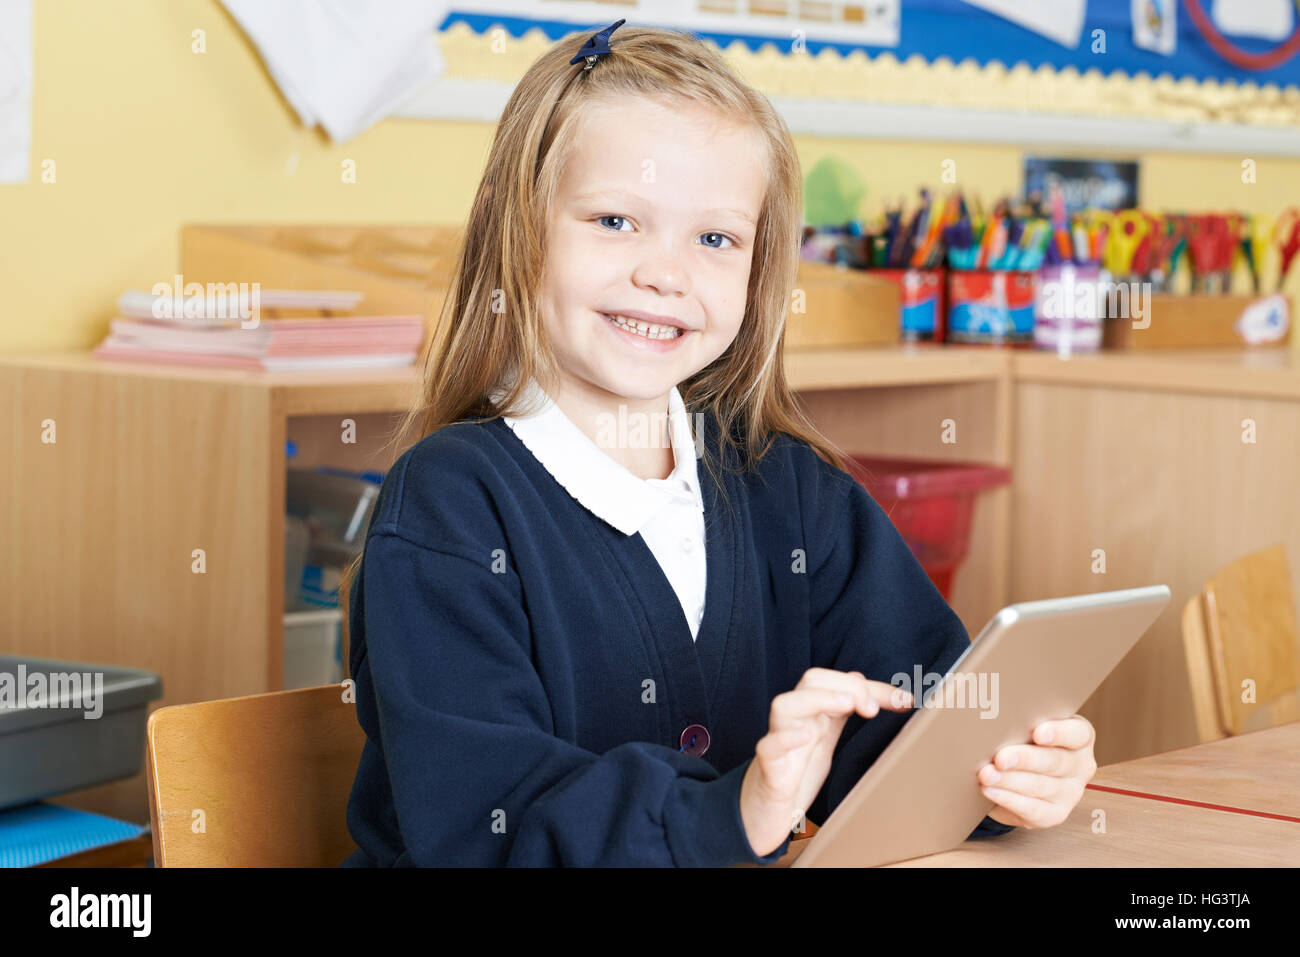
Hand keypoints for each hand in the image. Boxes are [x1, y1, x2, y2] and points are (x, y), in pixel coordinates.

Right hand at [740, 668, 912, 856]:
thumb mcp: (826, 740)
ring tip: (845, 705)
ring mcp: (780, 740)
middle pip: (811, 680)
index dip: (874, 687)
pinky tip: (805, 736)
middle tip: (873, 708)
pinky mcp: (768, 767)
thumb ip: (843, 713)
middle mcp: (798, 720)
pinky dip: (785, 737)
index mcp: (815, 712)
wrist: (763, 809)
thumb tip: (867, 685)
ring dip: (817, 699)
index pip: (842, 682)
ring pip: (785, 705)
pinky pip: (769, 746)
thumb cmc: (796, 770)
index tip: (905, 700)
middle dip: (846, 685)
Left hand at [978, 714, 1097, 828]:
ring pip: (1040, 786)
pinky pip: (1032, 808)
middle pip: (1055, 761)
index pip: (1078, 733)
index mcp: (1079, 737)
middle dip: (1024, 759)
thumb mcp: (1024, 729)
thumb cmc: (1022, 742)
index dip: (1058, 733)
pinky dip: (1007, 798)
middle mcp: (1080, 765)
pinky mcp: (1055, 814)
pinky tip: (989, 790)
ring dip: (1010, 780)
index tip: (1037, 733)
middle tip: (1000, 758)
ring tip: (987, 775)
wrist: (1017, 778)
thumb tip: (994, 724)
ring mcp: (1071, 793)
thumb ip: (1019, 723)